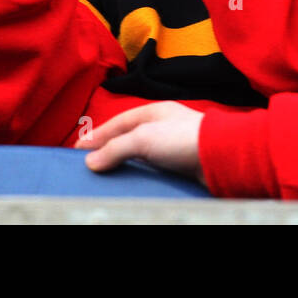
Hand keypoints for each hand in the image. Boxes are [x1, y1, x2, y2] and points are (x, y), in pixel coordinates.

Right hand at [77, 102, 206, 185]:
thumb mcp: (143, 138)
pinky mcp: (180, 166)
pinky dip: (139, 177)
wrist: (219, 157)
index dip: (97, 135)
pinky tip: (132, 186)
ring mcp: (172, 147)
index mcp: (153, 112)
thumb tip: (91, 161)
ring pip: (140, 156)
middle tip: (89, 165)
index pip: (117, 122)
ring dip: (124, 166)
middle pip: (128, 139)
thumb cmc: (183, 139)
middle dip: (108, 150)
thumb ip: (116, 148)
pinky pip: (152, 171)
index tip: (78, 149)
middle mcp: (162, 127)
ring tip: (106, 179)